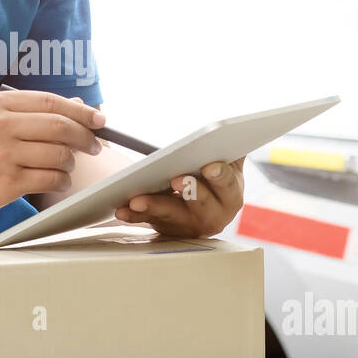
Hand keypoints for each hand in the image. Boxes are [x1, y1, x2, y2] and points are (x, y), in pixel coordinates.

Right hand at [0, 89, 105, 217]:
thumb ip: (30, 112)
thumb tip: (78, 108)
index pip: (52, 102)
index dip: (82, 112)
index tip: (100, 120)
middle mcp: (0, 125)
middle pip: (61, 126)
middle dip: (85, 137)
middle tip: (93, 146)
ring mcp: (3, 155)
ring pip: (59, 154)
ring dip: (71, 162)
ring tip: (65, 165)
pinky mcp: (6, 183)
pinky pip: (50, 179)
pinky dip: (61, 180)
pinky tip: (56, 180)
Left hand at [114, 158, 244, 237]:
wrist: (200, 207)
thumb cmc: (211, 178)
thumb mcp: (227, 164)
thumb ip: (231, 147)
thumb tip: (235, 127)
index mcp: (230, 194)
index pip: (228, 184)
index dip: (221, 176)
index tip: (210, 167)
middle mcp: (214, 215)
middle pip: (202, 203)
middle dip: (191, 190)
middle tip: (177, 179)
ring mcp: (189, 224)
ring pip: (172, 214)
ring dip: (155, 206)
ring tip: (138, 200)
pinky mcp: (167, 229)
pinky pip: (149, 222)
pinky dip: (135, 216)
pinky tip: (122, 210)